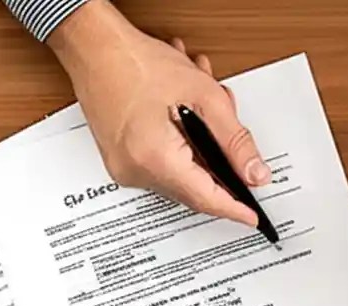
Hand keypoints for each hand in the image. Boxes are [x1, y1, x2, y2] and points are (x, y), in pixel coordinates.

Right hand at [48, 0, 268, 224]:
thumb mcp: (204, 96)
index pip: (205, 198)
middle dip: (219, 162)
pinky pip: (162, 165)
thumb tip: (255, 172)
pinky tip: (184, 114)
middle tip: (231, 133)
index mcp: (154, 158)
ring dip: (200, 147)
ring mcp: (124, 169)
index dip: (234, 208)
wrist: (93, 47)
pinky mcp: (121, 162)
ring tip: (203, 108)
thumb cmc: (135, 61)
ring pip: (181, 174)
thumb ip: (235, 141)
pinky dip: (181, 144)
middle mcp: (135, 172)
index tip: (252, 217)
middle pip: (194, 187)